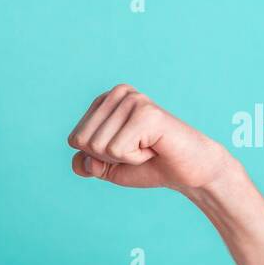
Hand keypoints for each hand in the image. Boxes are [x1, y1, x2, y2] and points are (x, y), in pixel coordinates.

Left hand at [67, 84, 233, 191]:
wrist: (188, 171)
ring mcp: (133, 100)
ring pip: (98, 146)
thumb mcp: (108, 167)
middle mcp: (118, 93)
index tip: (125, 150)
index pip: (75, 139)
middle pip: (83, 141)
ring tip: (147, 147)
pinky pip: (117, 150)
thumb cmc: (149, 165)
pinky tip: (154, 147)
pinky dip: (135, 159)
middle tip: (138, 150)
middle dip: (108, 157)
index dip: (97, 157)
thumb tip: (80, 161)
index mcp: (105, 101)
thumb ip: (85, 163)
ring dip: (124, 158)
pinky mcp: (146, 112)